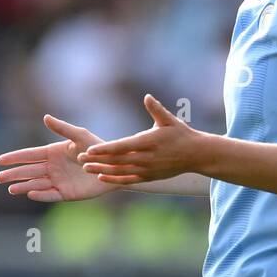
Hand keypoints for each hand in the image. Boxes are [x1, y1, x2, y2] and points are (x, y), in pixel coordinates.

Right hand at [0, 114, 120, 201]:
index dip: (15, 157)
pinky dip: (40, 194)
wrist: (114, 167)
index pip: (29, 155)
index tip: (0, 160)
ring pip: (36, 184)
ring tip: (11, 189)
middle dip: (14, 174)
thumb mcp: (80, 136)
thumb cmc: (97, 148)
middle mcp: (52, 168)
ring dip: (23, 186)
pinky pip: (50, 194)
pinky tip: (30, 193)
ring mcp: (58, 181)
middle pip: (28, 171)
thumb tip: (45, 117)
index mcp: (52, 153)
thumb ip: (62, 128)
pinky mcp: (66, 193)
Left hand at [77, 94, 204, 184]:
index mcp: (149, 142)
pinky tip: (101, 177)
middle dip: (98, 160)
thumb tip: (147, 97)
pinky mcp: (149, 177)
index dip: (105, 149)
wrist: (196, 155)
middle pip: (118, 161)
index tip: (90, 149)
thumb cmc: (181, 134)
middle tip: (80, 158)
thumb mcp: (170, 120)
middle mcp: (147, 158)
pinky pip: (128, 180)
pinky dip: (114, 179)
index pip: (122, 146)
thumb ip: (156, 109)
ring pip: (120, 171)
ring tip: (85, 168)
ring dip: (102, 170)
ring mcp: (148, 170)